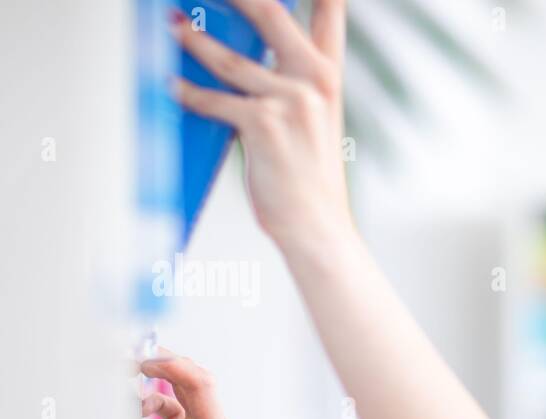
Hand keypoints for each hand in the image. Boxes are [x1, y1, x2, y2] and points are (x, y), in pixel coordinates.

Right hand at [133, 349, 288, 418]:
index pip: (201, 389)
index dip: (173, 366)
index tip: (140, 364)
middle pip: (191, 385)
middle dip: (162, 365)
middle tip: (123, 362)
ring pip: (179, 400)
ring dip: (154, 387)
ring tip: (120, 389)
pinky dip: (151, 410)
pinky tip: (131, 414)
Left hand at [168, 0, 352, 249]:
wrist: (318, 227)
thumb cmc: (307, 179)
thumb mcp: (310, 121)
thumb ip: (285, 81)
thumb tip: (235, 56)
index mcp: (329, 78)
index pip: (329, 13)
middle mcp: (315, 82)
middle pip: (270, 13)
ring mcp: (291, 102)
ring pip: (230, 59)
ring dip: (193, 39)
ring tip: (171, 24)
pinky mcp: (264, 125)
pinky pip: (214, 101)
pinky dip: (188, 95)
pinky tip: (172, 86)